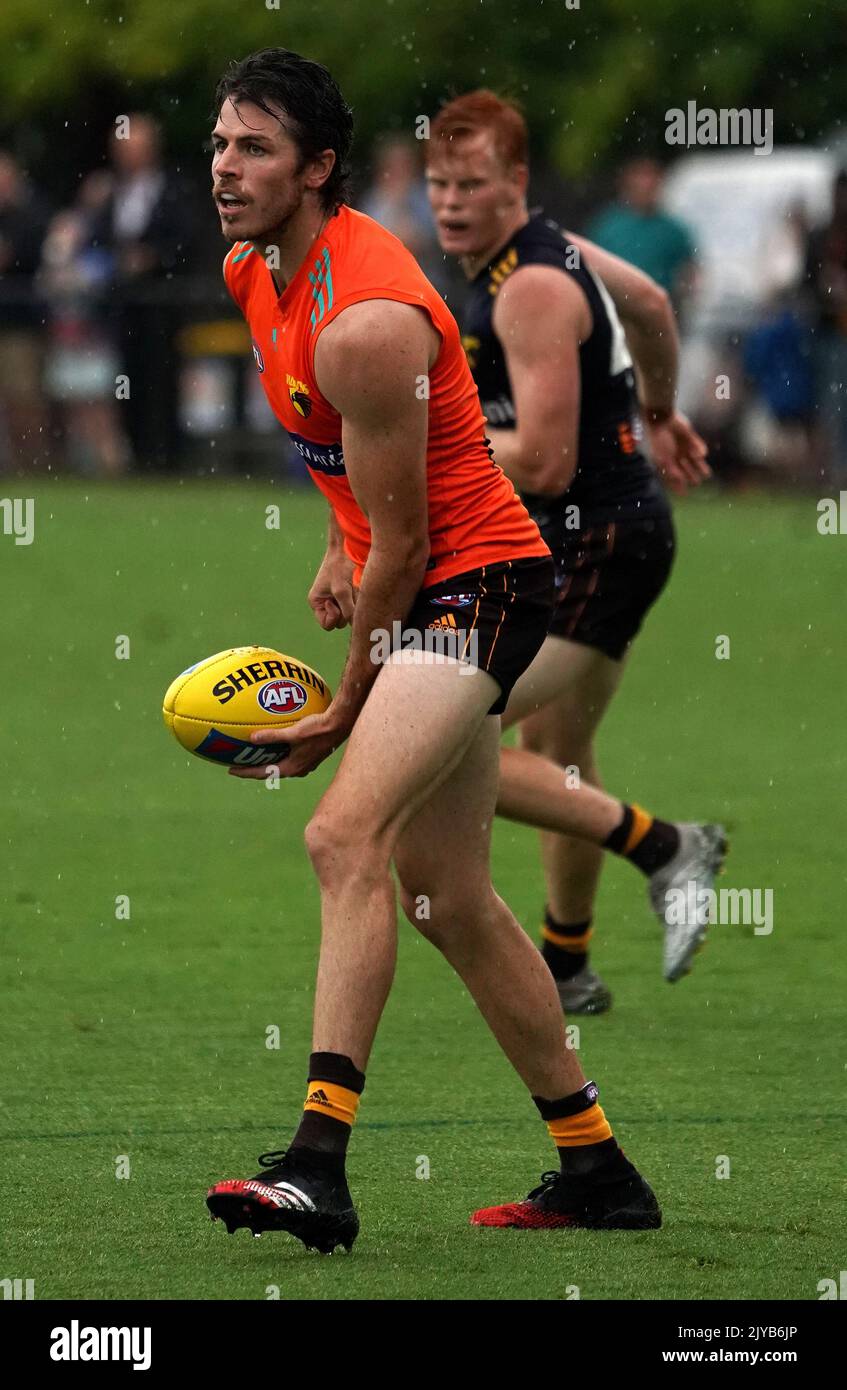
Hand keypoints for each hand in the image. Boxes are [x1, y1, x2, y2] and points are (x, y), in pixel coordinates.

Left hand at [228, 710, 350, 779]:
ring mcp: (304, 762)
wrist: (339, 725)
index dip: (246, 772)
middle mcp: (298, 768)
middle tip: (238, 764)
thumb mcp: (293, 733)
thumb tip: (251, 738)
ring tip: (253, 755)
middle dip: (253, 768)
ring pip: (280, 764)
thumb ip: (272, 736)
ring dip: (266, 760)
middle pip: (270, 771)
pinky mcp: (309, 753)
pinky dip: (277, 751)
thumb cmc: (318, 729)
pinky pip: (288, 755)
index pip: (263, 773)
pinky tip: (274, 742)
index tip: (231, 770)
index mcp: (292, 767)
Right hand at [308, 548, 355, 629]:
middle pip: (339, 622)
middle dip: (345, 610)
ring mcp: (336, 600)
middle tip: (346, 593)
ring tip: (352, 588)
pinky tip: (355, 588)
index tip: (336, 603)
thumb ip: (348, 610)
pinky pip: (354, 606)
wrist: (346, 548)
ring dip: (353, 604)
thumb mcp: (342, 590)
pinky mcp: (346, 595)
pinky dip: (356, 599)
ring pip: (349, 614)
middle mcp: (325, 604)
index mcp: (316, 603)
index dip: (334, 618)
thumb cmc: (339, 566)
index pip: (327, 625)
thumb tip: (355, 625)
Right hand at [645, 410, 710, 494]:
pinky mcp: (690, 437)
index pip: (673, 476)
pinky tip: (702, 455)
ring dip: (700, 467)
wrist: (663, 420)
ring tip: (707, 475)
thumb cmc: (660, 441)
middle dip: (691, 476)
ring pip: (693, 459)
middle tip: (697, 483)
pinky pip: (698, 445)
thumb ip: (673, 471)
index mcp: (667, 461)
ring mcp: (683, 446)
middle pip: (685, 468)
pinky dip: (700, 449)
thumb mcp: (664, 459)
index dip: (677, 485)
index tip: (684, 494)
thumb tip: (681, 482)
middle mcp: (675, 455)